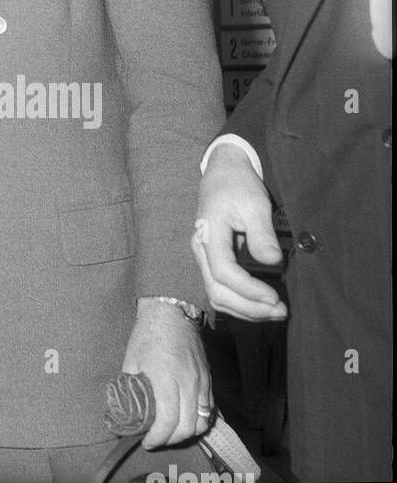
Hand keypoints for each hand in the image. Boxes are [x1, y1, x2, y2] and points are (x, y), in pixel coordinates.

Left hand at [121, 299, 210, 448]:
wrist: (170, 312)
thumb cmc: (146, 336)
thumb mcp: (131, 362)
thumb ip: (131, 390)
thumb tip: (126, 413)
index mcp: (165, 379)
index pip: (167, 421)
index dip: (156, 438)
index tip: (146, 441)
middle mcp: (187, 383)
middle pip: (187, 428)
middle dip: (170, 439)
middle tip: (156, 438)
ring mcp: (202, 382)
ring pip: (201, 422)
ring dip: (186, 433)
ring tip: (170, 431)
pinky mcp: (209, 380)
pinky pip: (209, 410)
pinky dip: (198, 421)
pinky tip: (184, 419)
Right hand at [192, 145, 286, 321]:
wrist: (224, 171)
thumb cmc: (238, 184)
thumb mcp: (254, 202)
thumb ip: (261, 233)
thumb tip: (272, 262)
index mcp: (208, 234)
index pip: (223, 273)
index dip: (249, 290)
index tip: (275, 297)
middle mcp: (202, 250)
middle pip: (217, 291)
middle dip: (249, 308)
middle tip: (281, 311)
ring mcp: (206, 257)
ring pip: (217, 296)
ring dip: (246, 310)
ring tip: (275, 312)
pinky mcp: (215, 261)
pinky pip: (222, 290)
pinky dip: (241, 303)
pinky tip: (262, 305)